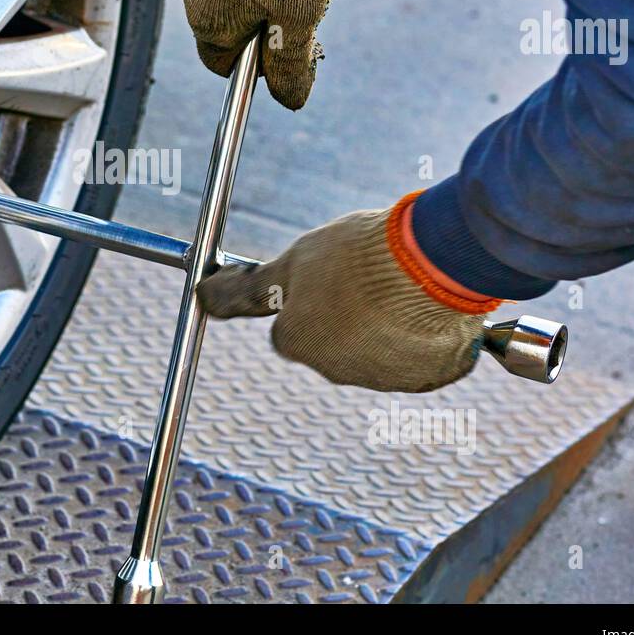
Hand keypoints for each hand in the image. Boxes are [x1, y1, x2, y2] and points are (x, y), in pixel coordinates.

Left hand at [197, 197, 497, 391]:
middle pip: (334, 338)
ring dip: (388, 323)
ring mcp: (382, 377)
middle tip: (370, 275)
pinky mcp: (426, 377)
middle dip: (349, 312)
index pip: (289, 325)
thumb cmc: (356, 257)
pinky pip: (421, 356)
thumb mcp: (294, 261)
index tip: (332, 275)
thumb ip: (251, 287)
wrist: (430, 266)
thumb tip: (204, 293)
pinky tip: (430, 304)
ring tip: (405, 284)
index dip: (310, 295)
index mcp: (295, 342)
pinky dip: (424, 334)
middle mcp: (333, 369)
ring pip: (380, 348)